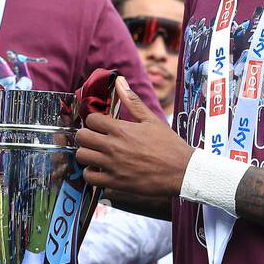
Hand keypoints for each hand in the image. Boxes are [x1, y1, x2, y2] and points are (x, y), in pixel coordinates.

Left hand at [75, 78, 192, 198]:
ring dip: (86, 154)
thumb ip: (133, 102)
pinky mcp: (115, 182)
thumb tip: (120, 81)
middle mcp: (113, 146)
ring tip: (96, 154)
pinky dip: (91, 173)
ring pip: (81, 156)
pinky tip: (100, 170)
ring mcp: (112, 165)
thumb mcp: (152, 120)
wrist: (182, 171)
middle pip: (82, 137)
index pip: (91, 119)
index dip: (94, 121)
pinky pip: (89, 177)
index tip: (100, 126)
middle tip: (95, 139)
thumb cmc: (169, 145)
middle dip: (86, 136)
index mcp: (121, 129)